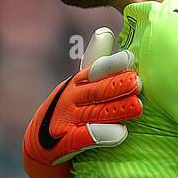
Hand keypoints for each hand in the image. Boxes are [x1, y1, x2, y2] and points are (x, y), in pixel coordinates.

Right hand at [21, 27, 141, 177]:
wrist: (40, 146)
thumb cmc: (69, 110)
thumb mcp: (78, 85)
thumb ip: (95, 62)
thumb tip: (105, 32)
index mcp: (77, 83)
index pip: (95, 71)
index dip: (111, 65)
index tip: (129, 59)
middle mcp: (71, 99)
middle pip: (96, 92)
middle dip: (116, 86)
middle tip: (136, 83)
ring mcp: (67, 121)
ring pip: (95, 114)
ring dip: (116, 110)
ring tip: (136, 107)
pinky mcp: (65, 143)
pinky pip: (84, 138)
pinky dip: (101, 136)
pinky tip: (120, 133)